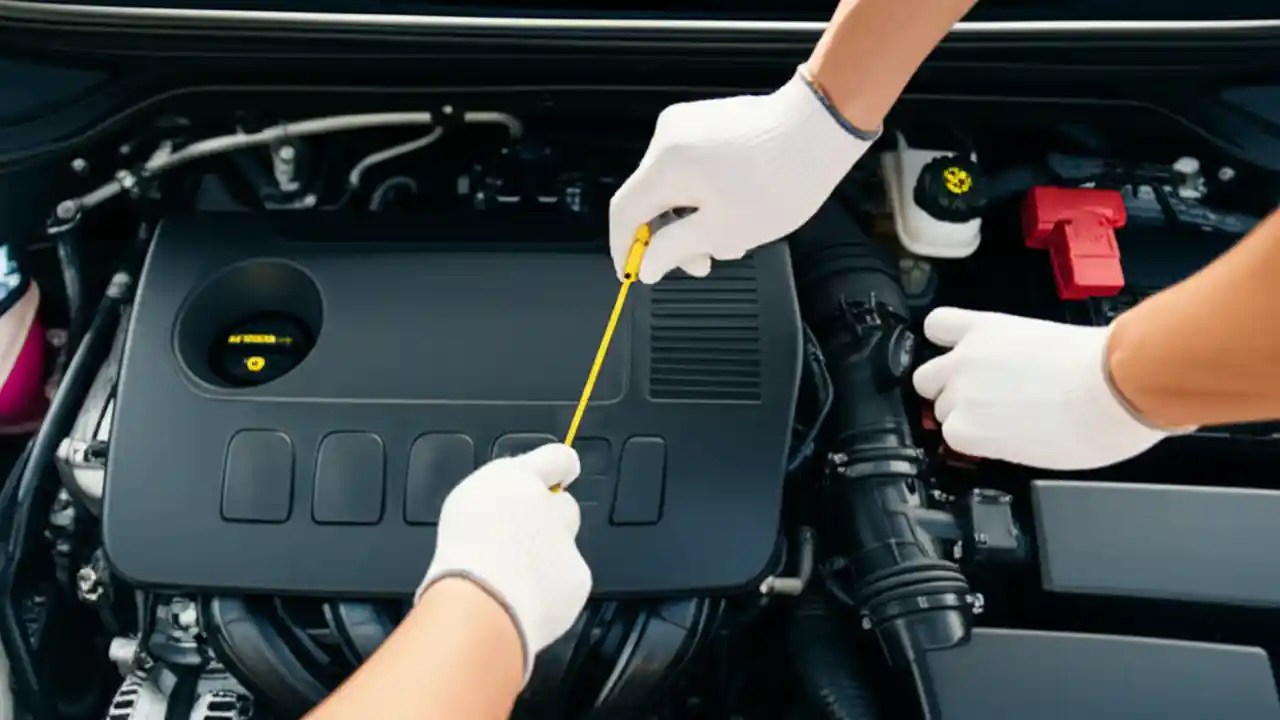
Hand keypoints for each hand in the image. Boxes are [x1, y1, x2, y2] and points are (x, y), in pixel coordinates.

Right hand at [417, 444, 590, 680]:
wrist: (483, 604)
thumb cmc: (461, 556)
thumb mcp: (465, 507)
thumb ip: (498, 499)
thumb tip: (510, 503)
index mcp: (515, 479)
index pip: (555, 458)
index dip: (561, 467)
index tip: (565, 472)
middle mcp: (548, 504)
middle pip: (564, 506)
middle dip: (551, 522)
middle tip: (523, 544)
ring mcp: (567, 541)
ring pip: (564, 548)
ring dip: (546, 560)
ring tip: (512, 581)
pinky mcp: (578, 576)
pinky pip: (567, 582)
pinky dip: (551, 591)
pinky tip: (525, 599)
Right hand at [609, 68, 874, 283]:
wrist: (823, 126)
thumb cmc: (779, 180)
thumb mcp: (723, 231)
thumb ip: (675, 250)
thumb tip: (646, 266)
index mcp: (665, 165)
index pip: (624, 212)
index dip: (625, 248)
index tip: (634, 272)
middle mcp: (668, 137)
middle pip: (650, 198)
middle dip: (673, 237)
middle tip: (702, 265)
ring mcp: (689, 124)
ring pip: (675, 185)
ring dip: (695, 218)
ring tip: (733, 238)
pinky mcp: (711, 121)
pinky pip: (693, 166)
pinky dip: (706, 194)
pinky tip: (737, 209)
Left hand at [912, 308, 1171, 469]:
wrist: (1114, 388)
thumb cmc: (1101, 366)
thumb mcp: (1046, 341)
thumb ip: (1014, 355)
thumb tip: (1017, 372)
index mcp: (986, 328)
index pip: (935, 326)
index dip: (945, 348)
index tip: (958, 361)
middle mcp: (964, 357)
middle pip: (926, 378)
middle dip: (950, 392)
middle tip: (986, 404)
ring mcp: (962, 392)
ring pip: (940, 411)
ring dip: (966, 420)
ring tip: (1007, 426)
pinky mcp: (966, 427)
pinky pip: (953, 439)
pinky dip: (975, 444)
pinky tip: (1005, 442)